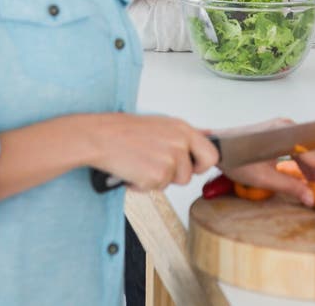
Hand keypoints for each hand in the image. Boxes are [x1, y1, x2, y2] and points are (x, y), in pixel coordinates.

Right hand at [89, 114, 217, 191]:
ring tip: (142, 164)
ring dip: (157, 179)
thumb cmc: (127, 131)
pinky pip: (156, 188)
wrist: (102, 137)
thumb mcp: (162, 125)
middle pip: (192, 174)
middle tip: (161, 169)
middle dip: (178, 176)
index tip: (192, 166)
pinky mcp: (157, 175)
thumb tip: (209, 135)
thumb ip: (186, 134)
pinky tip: (133, 170)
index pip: (212, 154)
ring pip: (173, 183)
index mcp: (183, 129)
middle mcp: (180, 143)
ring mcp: (170, 160)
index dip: (202, 165)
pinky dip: (143, 184)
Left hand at [213, 119, 314, 206]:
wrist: (219, 145)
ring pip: (311, 145)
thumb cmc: (237, 159)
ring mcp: (284, 126)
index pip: (314, 156)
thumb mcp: (263, 178)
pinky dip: (306, 160)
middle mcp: (288, 126)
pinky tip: (305, 176)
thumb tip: (311, 198)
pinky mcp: (279, 130)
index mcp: (286, 134)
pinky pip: (301, 143)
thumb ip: (290, 187)